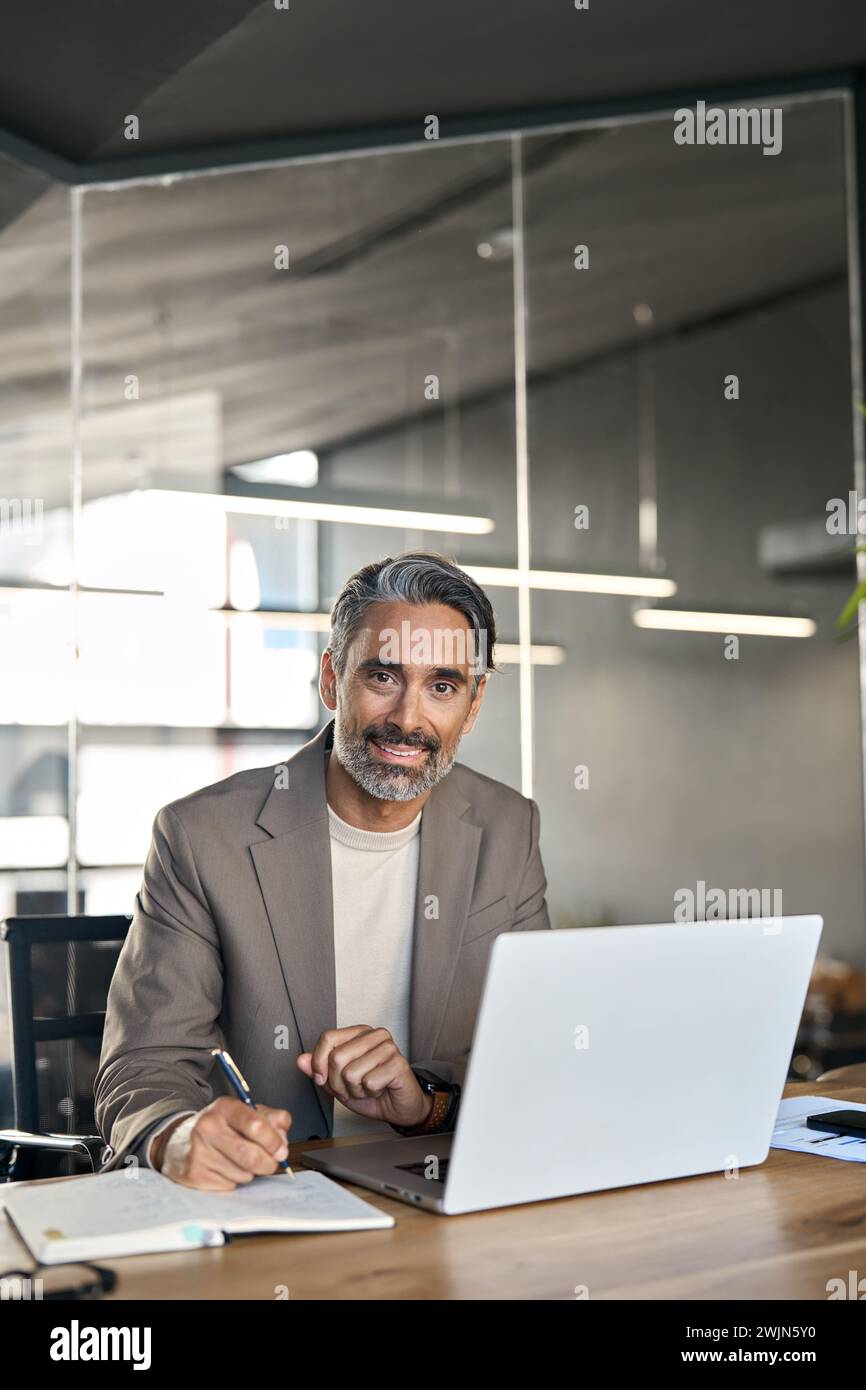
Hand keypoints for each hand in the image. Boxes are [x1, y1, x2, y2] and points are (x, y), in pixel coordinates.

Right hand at [153, 1097, 291, 1189]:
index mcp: (224, 1108)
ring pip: (243, 1174)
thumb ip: (271, 1119)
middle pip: (251, 1156)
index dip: (274, 1141)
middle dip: (268, 1163)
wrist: (178, 1141)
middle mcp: (208, 1127)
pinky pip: (229, 1186)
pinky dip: (233, 1181)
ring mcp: (199, 1152)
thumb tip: (283, 1136)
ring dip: (249, 1172)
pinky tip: (223, 1169)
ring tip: (237, 1160)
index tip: (281, 1150)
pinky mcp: (194, 1175)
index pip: (256, 1125)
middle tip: (270, 1162)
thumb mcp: (244, 1113)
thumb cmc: (219, 1127)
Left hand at [297, 1026, 432, 1128]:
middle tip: (352, 1087)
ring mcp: (388, 1048)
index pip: (328, 1037)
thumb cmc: (371, 1091)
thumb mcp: (338, 1082)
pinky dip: (370, 1093)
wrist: (398, 1108)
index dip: (318, 1062)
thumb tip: (301, 1060)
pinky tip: (379, 1089)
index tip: (322, 1078)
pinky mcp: (398, 1064)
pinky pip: (369, 1082)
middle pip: (337, 1057)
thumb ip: (319, 1069)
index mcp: (359, 1033)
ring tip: (367, 1088)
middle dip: (338, 1083)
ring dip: (355, 1090)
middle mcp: (374, 1035)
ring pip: (351, 1072)